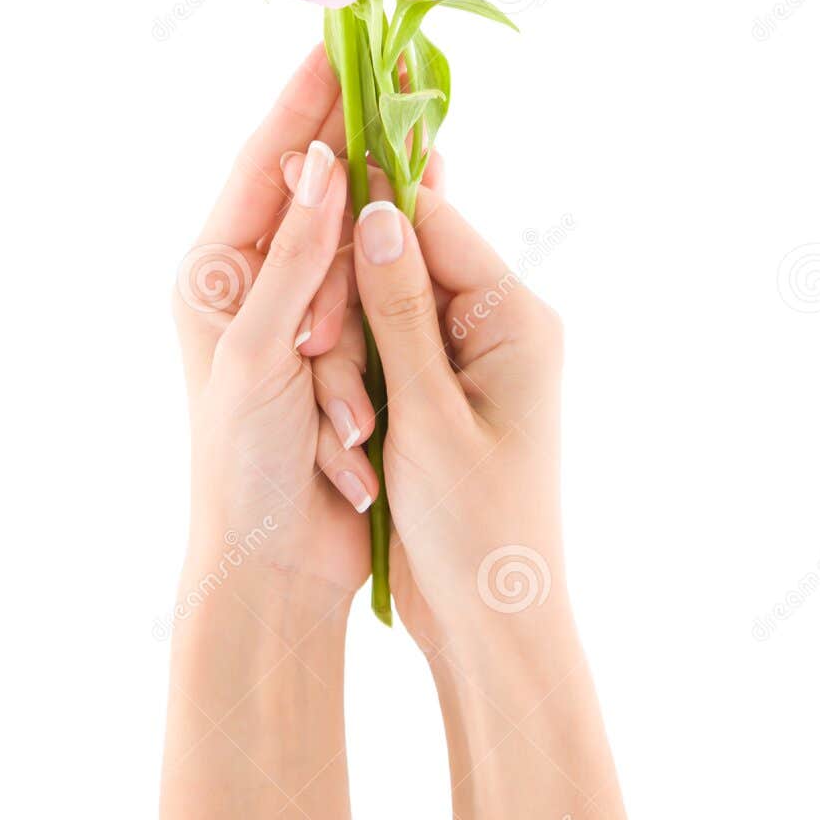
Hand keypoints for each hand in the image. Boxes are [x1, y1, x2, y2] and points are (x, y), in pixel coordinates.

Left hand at [172, 46, 379, 605]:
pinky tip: (397, 334)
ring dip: (363, 306)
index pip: (264, 166)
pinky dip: (382, 335)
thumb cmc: (242, 464)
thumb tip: (324, 166)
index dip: (303, 104)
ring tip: (358, 320)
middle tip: (404, 89)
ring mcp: (302, 318)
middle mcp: (254, 283)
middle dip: (356, 167)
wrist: (271, 567)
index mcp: (214, 272)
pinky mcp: (345, 353)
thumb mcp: (259, 352)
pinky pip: (378, 310)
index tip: (341, 45)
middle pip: (316, 197)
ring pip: (357, 257)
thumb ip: (294, 258)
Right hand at [343, 190, 641, 819]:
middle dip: (352, 301)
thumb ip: (399, 310)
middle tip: (309, 347)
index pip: (436, 225)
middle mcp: (498, 328)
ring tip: (338, 415)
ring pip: (384, 312)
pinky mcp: (441, 396)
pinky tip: (338, 421)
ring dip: (348, 354)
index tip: (305, 197)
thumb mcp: (427, 413)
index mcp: (514, 319)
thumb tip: (379, 209)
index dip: (371, 210)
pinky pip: (385, 355)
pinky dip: (356, 380)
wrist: (492, 622)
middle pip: (406, 263)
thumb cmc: (474, 526)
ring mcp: (469, 363)